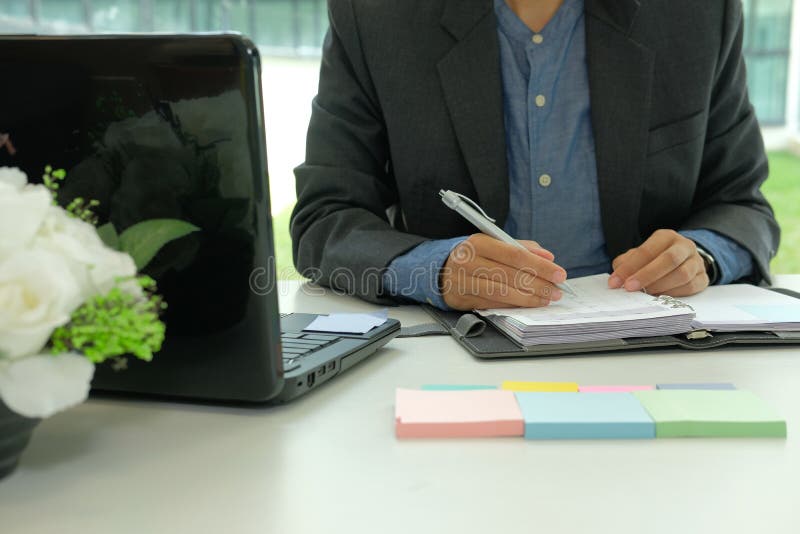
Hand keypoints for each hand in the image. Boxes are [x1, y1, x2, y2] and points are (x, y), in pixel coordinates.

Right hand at [440, 233, 567, 309]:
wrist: (439, 269)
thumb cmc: (473, 256)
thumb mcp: (493, 244)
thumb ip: (521, 248)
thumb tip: (548, 256)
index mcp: (479, 242)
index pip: (515, 254)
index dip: (540, 266)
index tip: (559, 274)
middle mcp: (469, 261)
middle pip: (510, 275)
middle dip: (539, 284)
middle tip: (557, 291)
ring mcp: (463, 281)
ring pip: (502, 292)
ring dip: (528, 298)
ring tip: (546, 300)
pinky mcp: (460, 299)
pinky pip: (492, 304)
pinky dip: (513, 305)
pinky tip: (527, 305)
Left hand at [608, 229, 708, 296]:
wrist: (683, 261)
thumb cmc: (655, 259)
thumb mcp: (638, 256)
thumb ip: (626, 264)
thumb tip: (617, 278)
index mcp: (666, 237)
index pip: (646, 251)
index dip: (630, 267)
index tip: (615, 282)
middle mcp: (684, 246)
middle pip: (669, 259)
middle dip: (647, 275)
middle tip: (630, 288)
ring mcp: (696, 261)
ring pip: (682, 274)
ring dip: (661, 287)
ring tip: (645, 295)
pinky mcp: (703, 278)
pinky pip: (691, 287)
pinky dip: (674, 294)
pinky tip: (660, 297)